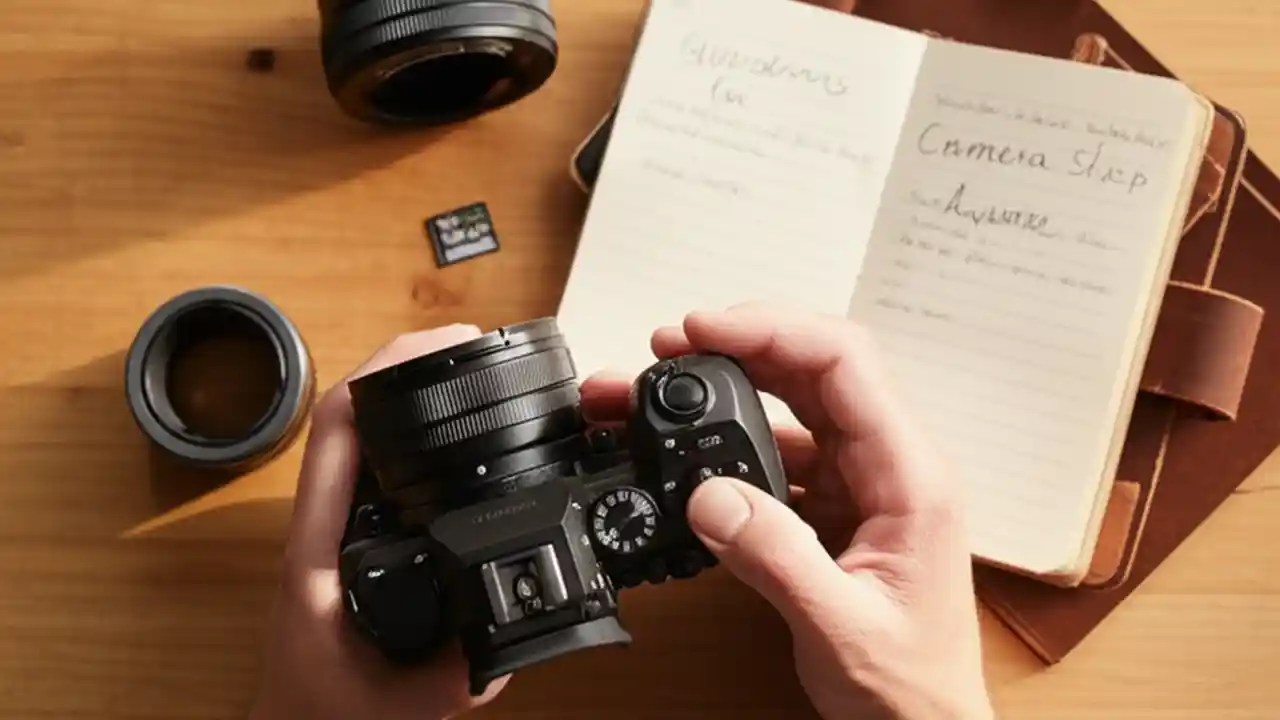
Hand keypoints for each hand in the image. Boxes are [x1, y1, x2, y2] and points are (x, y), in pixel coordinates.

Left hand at [250, 325, 509, 719]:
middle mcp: (323, 526)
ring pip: (362, 434)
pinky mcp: (353, 538)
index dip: (386, 373)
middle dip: (405, 363)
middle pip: (350, 413)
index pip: (339, 432)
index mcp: (319, 548)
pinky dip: (410, 431)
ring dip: (405, 390)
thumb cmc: (326, 715)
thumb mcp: (402, 704)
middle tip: (466, 338)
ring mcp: (336, 528)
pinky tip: (450, 430)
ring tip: (462, 363)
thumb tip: (508, 636)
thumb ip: (455, 674)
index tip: (437, 344)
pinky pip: (378, 466)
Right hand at [581, 306, 993, 719]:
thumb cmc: (910, 685)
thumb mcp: (841, 627)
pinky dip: (731, 433)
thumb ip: (776, 558)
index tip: (705, 330)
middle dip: (739, 342)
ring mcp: (864, 479)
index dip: (771, 330)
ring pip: (794, 400)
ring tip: (665, 379)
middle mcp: (890, 463)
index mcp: (910, 475)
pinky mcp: (838, 501)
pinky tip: (691, 439)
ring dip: (730, 382)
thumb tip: (710, 494)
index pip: (844, 362)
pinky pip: (783, 444)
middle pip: (813, 365)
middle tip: (670, 344)